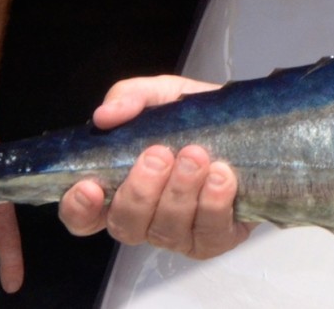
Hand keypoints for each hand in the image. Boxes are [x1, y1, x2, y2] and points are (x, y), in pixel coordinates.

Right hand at [56, 76, 252, 260]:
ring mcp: (181, 233)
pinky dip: (214, 205)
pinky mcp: (218, 238)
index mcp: (121, 189)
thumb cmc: (197, 117)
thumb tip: (105, 115)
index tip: (89, 186)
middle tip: (159, 154)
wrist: (253, 123)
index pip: (84, 217)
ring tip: (196, 157)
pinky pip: (210, 235)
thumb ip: (130, 97)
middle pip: (126, 225)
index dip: (79, 209)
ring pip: (167, 231)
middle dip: (140, 191)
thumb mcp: (163, 95)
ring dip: (179, 193)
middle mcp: (146, 218)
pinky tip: (222, 177)